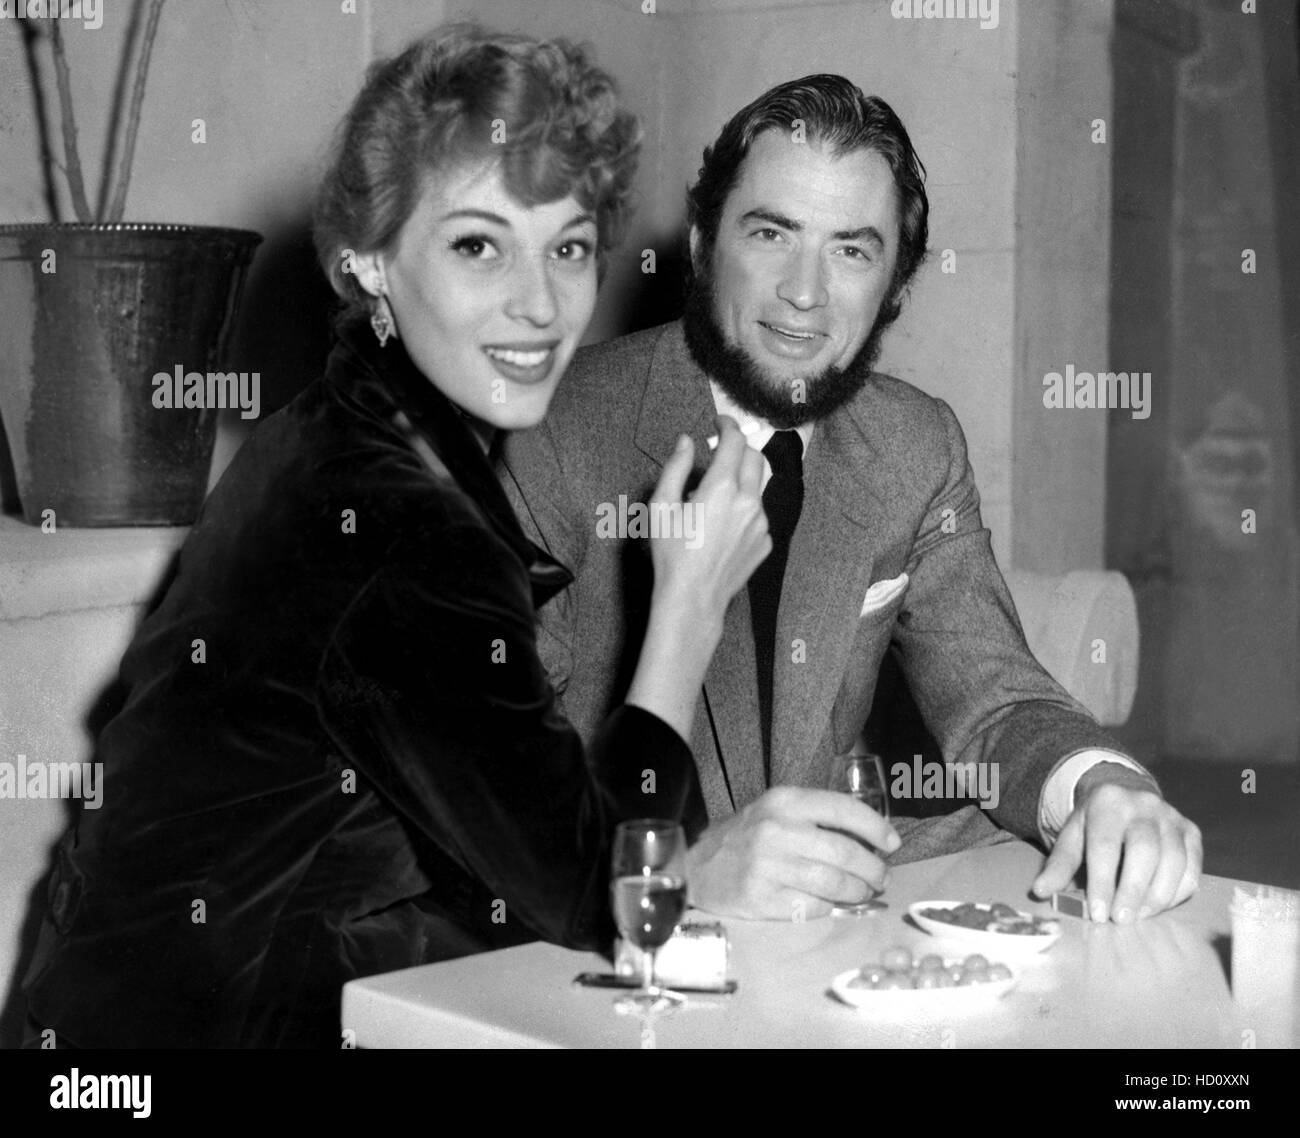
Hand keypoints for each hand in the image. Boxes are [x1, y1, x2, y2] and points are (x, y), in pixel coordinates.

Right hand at [646, 416, 770, 622]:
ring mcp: (761, 523)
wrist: (693, 598)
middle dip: (739, 448)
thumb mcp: (661, 507)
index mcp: (722, 488)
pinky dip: (744, 509)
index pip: (735, 441)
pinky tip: (722, 525)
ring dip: (740, 481)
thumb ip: (676, 467)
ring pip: (758, 487)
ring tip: (714, 499)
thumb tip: (686, 442)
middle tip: (720, 452)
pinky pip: (758, 514)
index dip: (728, 425)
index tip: (720, 422)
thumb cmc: (671, 554)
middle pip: (754, 458)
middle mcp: (748, 502)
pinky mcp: (765, 541)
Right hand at [685, 787, 900, 919]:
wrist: (700, 865)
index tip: (892, 843)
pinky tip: (829, 903)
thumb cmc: (748, 835)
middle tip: (881, 877)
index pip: (843, 809)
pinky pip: (812, 907)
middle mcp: (776, 830)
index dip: (875, 827)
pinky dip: (829, 907)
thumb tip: (873, 839)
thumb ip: (818, 817)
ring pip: (833, 884)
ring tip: (862, 892)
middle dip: (873, 868)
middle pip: (844, 852)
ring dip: (857, 892)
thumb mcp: (778, 810)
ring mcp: (767, 866)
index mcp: (785, 801)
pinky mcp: (761, 898)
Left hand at [1031, 764, 1201, 922]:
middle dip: (1133, 890)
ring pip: (1175, 860)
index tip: (1098, 913)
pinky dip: (1178, 893)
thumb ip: (1059, 865)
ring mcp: (1172, 817)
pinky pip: (1192, 868)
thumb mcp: (1072, 836)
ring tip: (1139, 917)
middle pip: (1145, 850)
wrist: (1125, 795)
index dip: (1102, 881)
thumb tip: (1041, 892)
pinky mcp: (1192, 832)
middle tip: (1121, 920)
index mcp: (1108, 802)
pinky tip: (1159, 906)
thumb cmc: (1095, 824)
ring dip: (1158, 895)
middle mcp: (1144, 805)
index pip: (1105, 845)